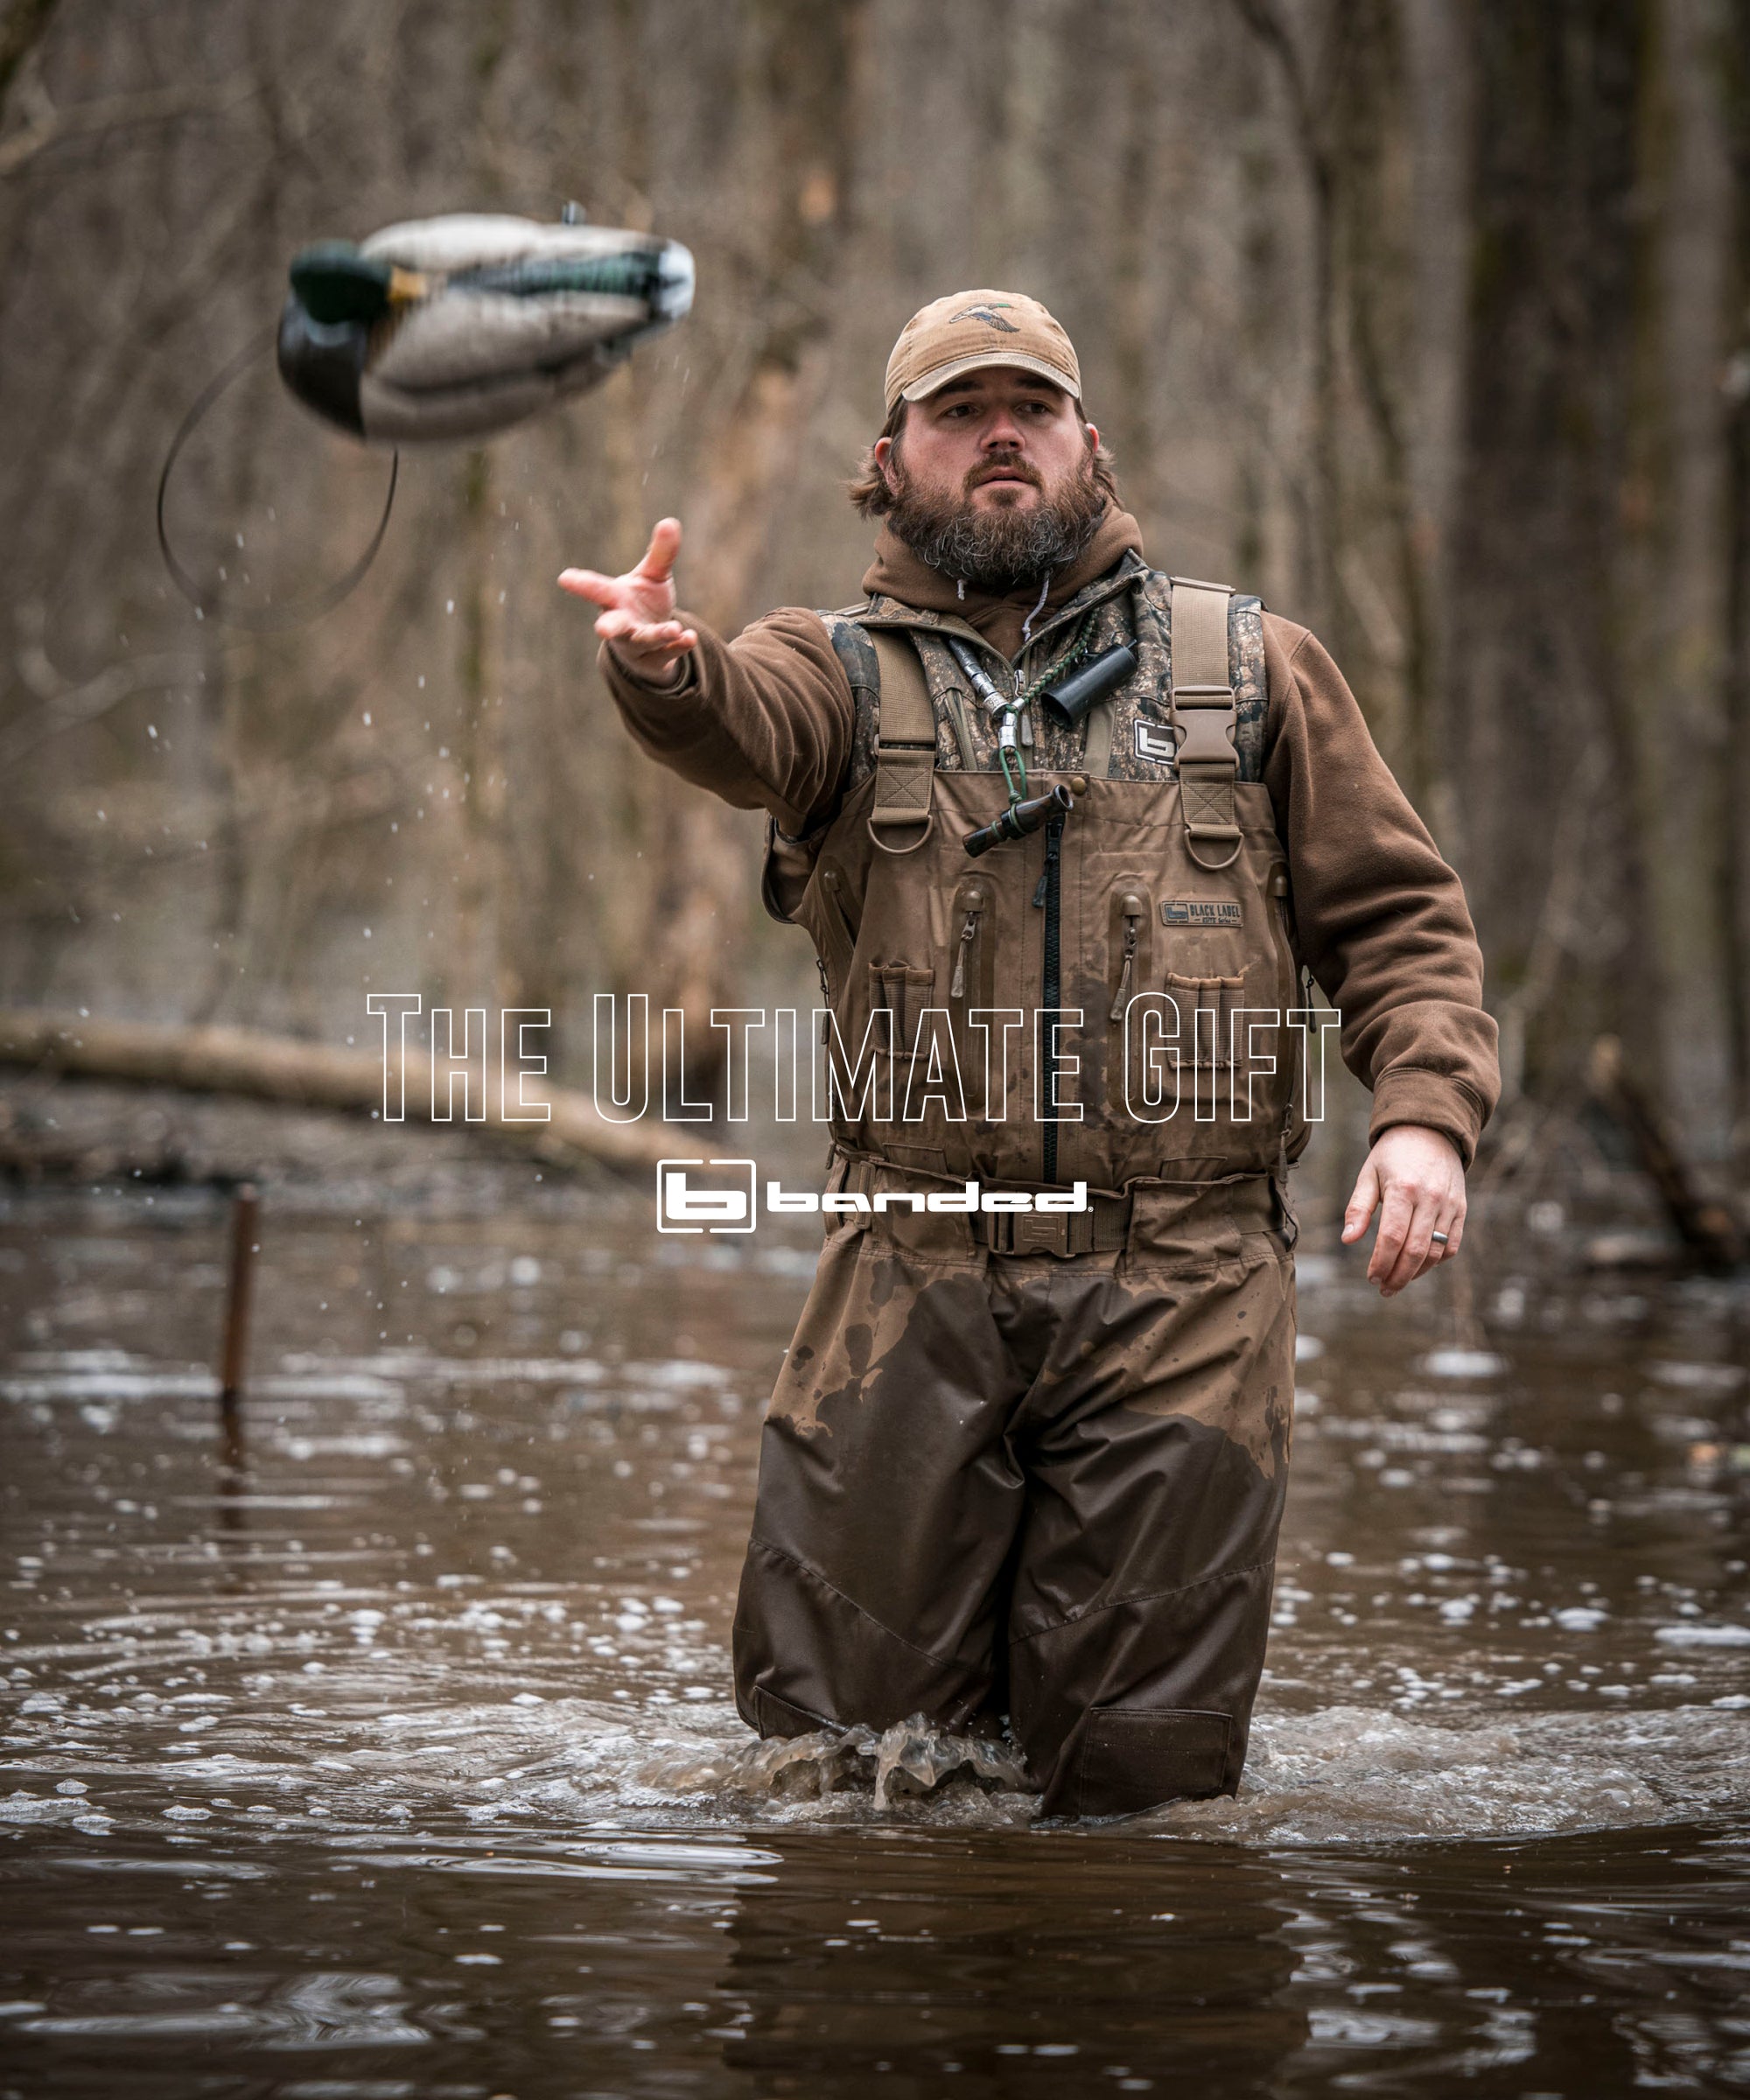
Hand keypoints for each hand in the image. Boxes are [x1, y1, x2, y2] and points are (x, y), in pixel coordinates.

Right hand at [558, 516, 697, 685]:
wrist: (652, 645)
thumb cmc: (644, 604)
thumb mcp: (653, 577)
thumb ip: (661, 554)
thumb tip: (671, 522)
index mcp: (614, 600)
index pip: (597, 590)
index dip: (581, 584)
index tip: (564, 578)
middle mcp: (622, 624)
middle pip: (612, 625)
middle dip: (608, 627)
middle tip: (601, 629)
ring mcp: (637, 645)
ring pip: (643, 642)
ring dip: (657, 635)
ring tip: (674, 628)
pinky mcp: (656, 660)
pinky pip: (666, 654)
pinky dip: (678, 646)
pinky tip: (689, 638)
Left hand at [1341, 1124, 1465, 1296]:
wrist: (1431, 1131)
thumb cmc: (1392, 1155)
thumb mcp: (1369, 1174)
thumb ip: (1358, 1208)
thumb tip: (1347, 1240)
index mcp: (1403, 1189)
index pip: (1393, 1237)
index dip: (1382, 1262)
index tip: (1371, 1277)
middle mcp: (1430, 1198)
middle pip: (1415, 1250)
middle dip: (1398, 1275)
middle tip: (1383, 1288)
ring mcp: (1449, 1205)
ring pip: (1435, 1252)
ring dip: (1416, 1273)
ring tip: (1397, 1282)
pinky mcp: (1461, 1209)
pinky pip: (1451, 1244)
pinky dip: (1436, 1261)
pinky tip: (1418, 1266)